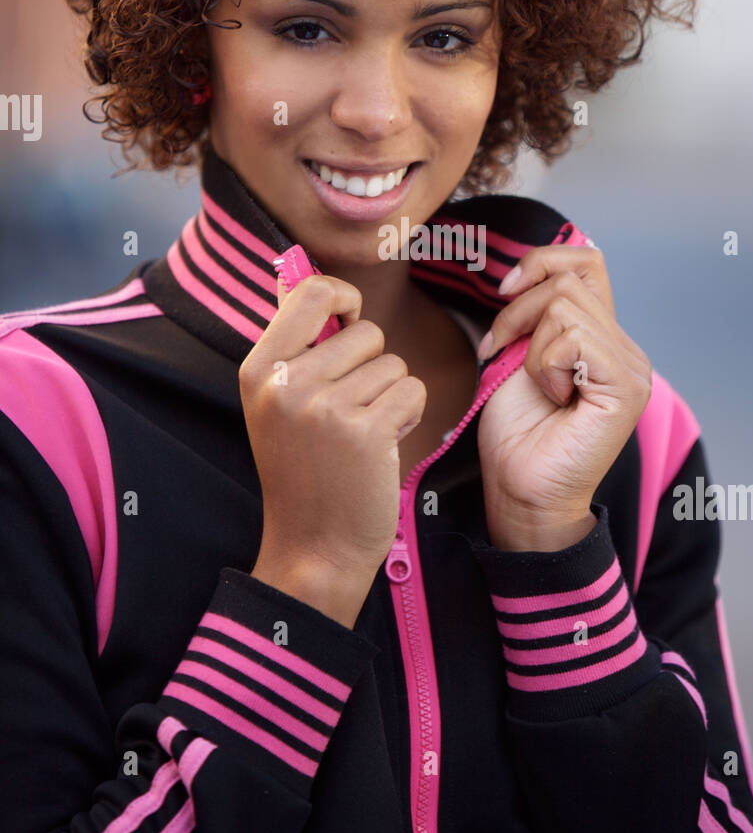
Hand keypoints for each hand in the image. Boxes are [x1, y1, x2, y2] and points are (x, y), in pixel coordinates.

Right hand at [239, 274, 426, 622]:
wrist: (314, 548)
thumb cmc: (305, 471)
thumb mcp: (276, 405)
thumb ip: (295, 346)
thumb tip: (315, 283)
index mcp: (258, 370)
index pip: (311, 291)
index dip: (343, 298)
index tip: (349, 323)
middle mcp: (285, 384)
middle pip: (366, 332)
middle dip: (373, 367)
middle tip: (351, 412)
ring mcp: (324, 408)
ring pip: (394, 365)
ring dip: (391, 397)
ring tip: (362, 435)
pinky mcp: (365, 432)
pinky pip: (412, 392)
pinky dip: (409, 417)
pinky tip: (382, 449)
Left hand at [476, 246, 651, 551]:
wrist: (520, 488)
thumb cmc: (517, 431)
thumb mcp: (518, 355)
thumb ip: (534, 315)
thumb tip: (527, 272)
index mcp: (602, 337)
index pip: (587, 262)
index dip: (542, 261)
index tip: (506, 291)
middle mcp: (625, 348)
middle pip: (567, 281)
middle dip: (516, 312)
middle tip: (500, 352)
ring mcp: (632, 367)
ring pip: (565, 306)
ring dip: (531, 345)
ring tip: (539, 385)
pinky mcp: (627, 387)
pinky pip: (574, 338)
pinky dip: (546, 364)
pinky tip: (556, 397)